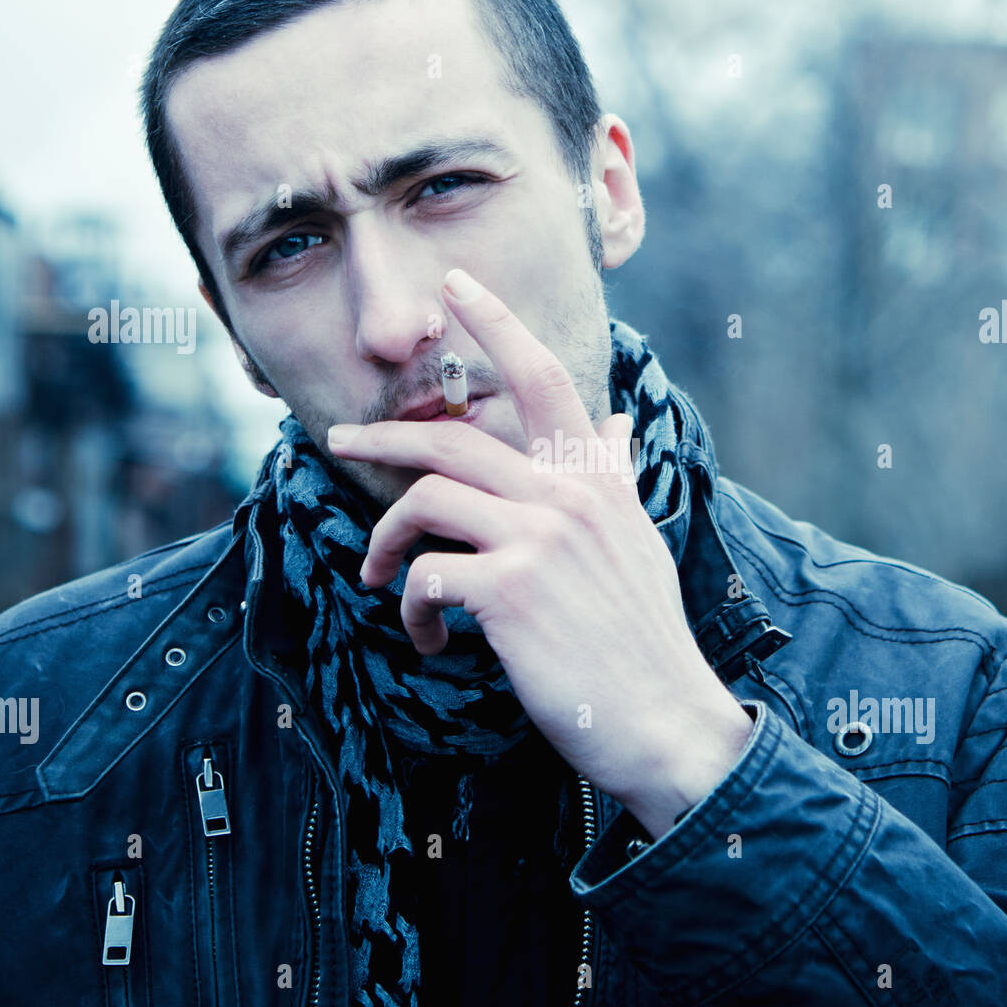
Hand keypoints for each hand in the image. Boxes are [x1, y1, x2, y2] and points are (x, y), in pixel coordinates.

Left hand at [328, 268, 752, 837]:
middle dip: (384, 435)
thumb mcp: (638, 544)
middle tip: (340, 437)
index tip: (456, 285)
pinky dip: (412, 610)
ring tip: (379, 578)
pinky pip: (425, 577)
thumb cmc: (643, 640)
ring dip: (385, 541)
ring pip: (424, 500)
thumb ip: (616, 478)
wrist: (666, 722)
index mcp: (597, 482)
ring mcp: (540, 537)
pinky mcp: (511, 590)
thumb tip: (615, 423)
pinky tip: (432, 641)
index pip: (545, 379)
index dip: (497, 321)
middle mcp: (570, 495)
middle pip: (452, 436)